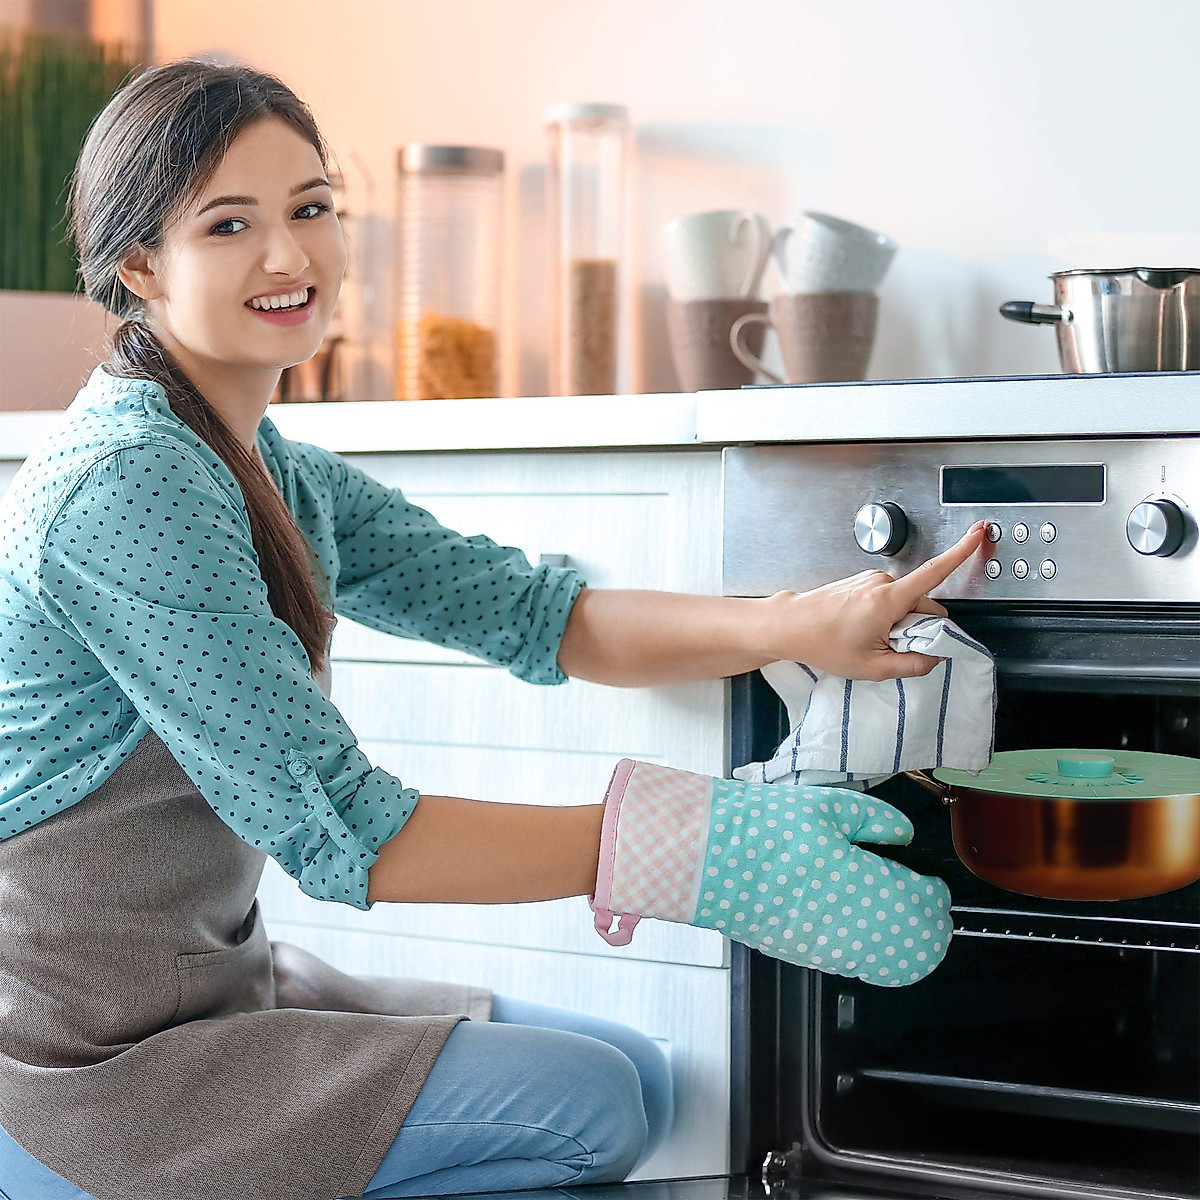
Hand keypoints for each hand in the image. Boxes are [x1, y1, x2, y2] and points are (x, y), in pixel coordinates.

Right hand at [589, 760, 952, 987]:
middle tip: (918, 898)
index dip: (932, 890)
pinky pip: (857, 965)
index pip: (927, 904)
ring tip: (894, 914)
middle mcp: (855, 928)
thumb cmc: (763, 826)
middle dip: (925, 923)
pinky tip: (859, 923)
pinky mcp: (805, 955)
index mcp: (867, 885)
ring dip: (902, 943)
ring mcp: (830, 948)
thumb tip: (901, 836)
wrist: (708, 858)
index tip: (924, 876)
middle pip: (920, 947)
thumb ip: (874, 821)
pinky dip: (871, 952)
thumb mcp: (826, 806)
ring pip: (892, 966)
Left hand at [759, 520, 987, 680]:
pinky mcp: (863, 582)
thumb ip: (912, 664)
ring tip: (870, 640)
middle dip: (919, 627)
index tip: (979, 534)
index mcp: (889, 599)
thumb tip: (934, 658)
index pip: (935, 572)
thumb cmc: (824, 643)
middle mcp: (882, 583)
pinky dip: (886, 617)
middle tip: (892, 648)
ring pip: (905, 604)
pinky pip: (889, 600)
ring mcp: (871, 580)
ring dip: (900, 623)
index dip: (961, 552)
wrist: (791, 626)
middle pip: (923, 604)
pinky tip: (864, 631)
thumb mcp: (873, 667)